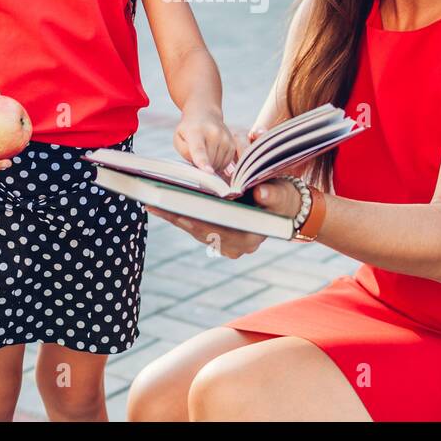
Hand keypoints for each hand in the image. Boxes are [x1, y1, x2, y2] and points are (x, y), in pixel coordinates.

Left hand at [146, 178, 301, 257]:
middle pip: (199, 230)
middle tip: (153, 201)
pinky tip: (163, 203)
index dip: (196, 217)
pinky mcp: (218, 237)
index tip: (177, 206)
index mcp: (250, 238)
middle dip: (176, 215)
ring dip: (173, 215)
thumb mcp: (283, 195)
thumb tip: (261, 194)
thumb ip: (274, 196)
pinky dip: (180, 214)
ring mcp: (225, 244)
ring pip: (194, 229)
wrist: (288, 210)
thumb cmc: (285, 199)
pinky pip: (195, 226)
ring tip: (152, 200)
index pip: (217, 228)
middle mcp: (235, 246)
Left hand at [173, 107, 236, 177]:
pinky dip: (219, 163)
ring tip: (205, 151)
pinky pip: (226, 163)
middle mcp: (213, 133)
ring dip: (211, 164)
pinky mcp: (232, 143)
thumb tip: (199, 164)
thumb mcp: (179, 138)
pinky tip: (213, 153)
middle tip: (196, 155)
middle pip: (210, 161)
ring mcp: (225, 138)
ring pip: (218, 164)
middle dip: (202, 165)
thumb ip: (185, 152)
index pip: (199, 149)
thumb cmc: (189, 129)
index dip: (203, 162)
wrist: (205, 114)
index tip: (208, 172)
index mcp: (196, 131)